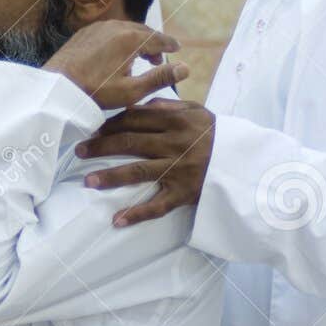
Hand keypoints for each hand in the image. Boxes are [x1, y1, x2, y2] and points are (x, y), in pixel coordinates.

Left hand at [43, 20, 186, 108]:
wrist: (57, 88)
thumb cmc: (95, 92)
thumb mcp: (132, 91)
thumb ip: (160, 78)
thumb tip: (186, 68)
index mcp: (130, 39)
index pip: (158, 38)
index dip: (169, 44)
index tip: (177, 48)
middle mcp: (115, 27)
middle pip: (142, 31)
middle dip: (153, 43)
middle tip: (158, 58)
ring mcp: (97, 28)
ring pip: (125, 30)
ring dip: (136, 41)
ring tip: (140, 58)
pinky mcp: (84, 33)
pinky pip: (109, 31)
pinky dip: (119, 39)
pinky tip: (117, 55)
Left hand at [75, 99, 214, 226]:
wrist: (246, 163)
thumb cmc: (217, 135)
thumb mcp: (198, 112)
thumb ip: (170, 107)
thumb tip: (142, 105)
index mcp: (177, 121)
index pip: (135, 119)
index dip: (110, 123)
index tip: (92, 128)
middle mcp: (175, 144)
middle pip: (130, 142)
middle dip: (101, 146)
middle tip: (79, 151)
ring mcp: (179, 169)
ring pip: (138, 172)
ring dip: (110, 177)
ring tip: (88, 181)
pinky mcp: (184, 193)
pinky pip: (158, 205)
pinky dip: (137, 214)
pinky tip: (117, 220)